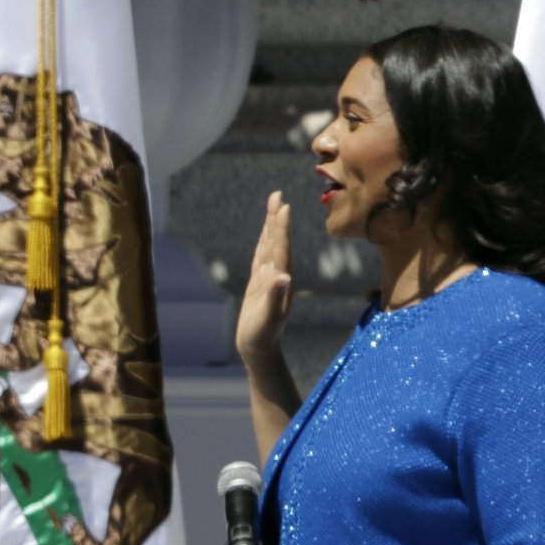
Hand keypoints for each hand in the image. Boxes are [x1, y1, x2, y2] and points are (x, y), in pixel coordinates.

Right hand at [235, 191, 293, 375]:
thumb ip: (275, 297)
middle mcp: (277, 275)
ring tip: (273, 205)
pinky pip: (261, 257)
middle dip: (276, 218)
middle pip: (276, 241)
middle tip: (277, 194)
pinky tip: (265, 234)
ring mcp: (269, 278)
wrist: (260, 350)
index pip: (281, 248)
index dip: (281, 228)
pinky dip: (263, 242)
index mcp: (280, 280)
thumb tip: (284, 276)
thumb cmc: (262, 336)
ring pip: (269, 245)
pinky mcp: (259, 284)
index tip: (284, 206)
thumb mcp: (268, 318)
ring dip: (271, 226)